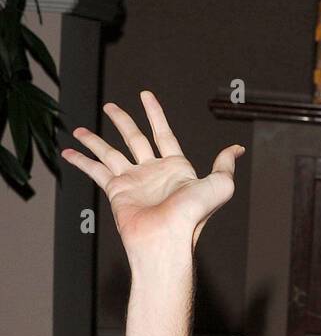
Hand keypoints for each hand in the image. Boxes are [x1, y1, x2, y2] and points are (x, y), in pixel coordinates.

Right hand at [60, 91, 243, 255]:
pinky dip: (81, 161)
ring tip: (79, 129)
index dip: (155, 113)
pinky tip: (69, 152)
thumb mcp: (219, 186)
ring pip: (110, 152)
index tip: (145, 95)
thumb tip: (237, 149)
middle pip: (134, 138)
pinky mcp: (117, 191)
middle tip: (110, 106)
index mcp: (176, 169)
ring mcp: (134, 182)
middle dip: (123, 120)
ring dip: (95, 139)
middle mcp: (154, 173)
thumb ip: (225, 166)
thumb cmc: (193, 218)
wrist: (166, 240)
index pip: (163, 133)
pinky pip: (95, 170)